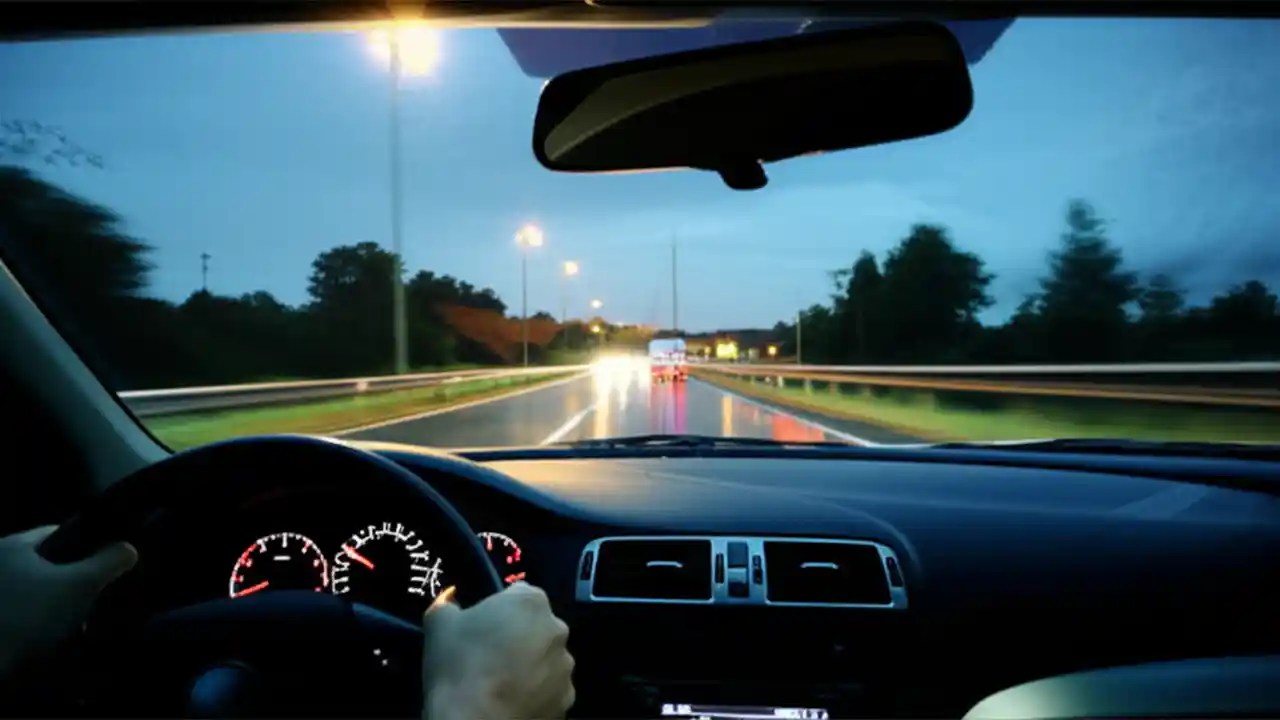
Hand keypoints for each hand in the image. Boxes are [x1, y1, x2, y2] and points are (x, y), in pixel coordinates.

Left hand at [0, 526, 136, 676]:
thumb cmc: (31, 612)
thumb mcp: (81, 585)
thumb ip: (108, 562)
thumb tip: (128, 550)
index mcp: (13, 545)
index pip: (58, 533)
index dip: (86, 546)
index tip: (102, 567)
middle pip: (45, 563)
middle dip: (71, 581)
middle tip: (89, 600)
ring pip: (33, 590)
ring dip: (54, 604)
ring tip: (72, 623)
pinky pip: (20, 610)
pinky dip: (35, 620)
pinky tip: (48, 635)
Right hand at [422, 583, 574, 719]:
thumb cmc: (459, 665)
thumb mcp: (438, 624)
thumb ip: (448, 605)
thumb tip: (451, 603)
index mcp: (531, 601)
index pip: (516, 595)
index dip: (496, 611)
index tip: (481, 630)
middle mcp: (557, 630)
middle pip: (535, 627)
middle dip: (517, 637)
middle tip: (489, 657)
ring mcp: (565, 667)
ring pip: (545, 660)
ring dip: (529, 666)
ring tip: (500, 684)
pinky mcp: (567, 700)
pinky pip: (549, 691)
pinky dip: (535, 695)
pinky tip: (511, 702)